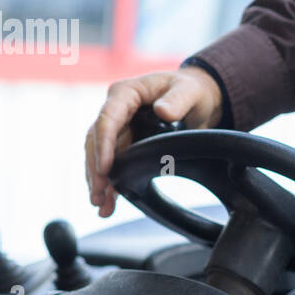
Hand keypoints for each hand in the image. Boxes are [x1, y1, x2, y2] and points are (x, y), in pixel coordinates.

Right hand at [84, 67, 223, 216]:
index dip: (103, 145)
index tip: (104, 169)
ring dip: (99, 181)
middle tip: (98, 195)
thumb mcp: (189, 91)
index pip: (107, 120)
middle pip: (97, 141)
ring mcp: (119, 127)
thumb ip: (178, 100)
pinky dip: (112, 184)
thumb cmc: (191, 89)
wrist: (198, 99)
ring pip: (101, 156)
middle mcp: (116, 110)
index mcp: (125, 93)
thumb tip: (163, 111)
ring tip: (101, 205)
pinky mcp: (125, 143)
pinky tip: (108, 203)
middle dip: (96, 169)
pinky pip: (114, 165)